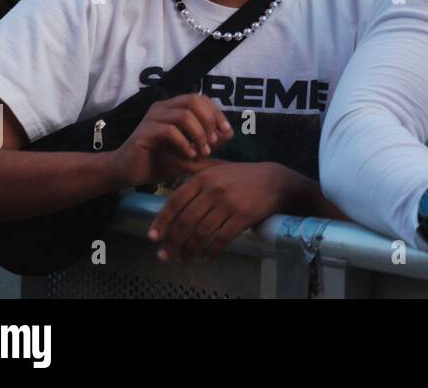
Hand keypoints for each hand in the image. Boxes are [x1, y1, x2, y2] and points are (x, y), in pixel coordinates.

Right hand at [106, 94, 233, 189]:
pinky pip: (169, 130)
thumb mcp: (191, 153)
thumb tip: (231, 133)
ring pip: (184, 114)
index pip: (202, 99)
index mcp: (174, 107)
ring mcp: (152, 117)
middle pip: (194, 100)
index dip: (217, 113)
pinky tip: (188, 156)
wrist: (127, 173)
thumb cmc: (159, 161)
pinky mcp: (144, 131)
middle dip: (209, 121)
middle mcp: (164, 107)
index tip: (227, 132)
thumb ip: (209, 143)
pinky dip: (184, 143)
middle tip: (213, 142)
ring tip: (202, 152)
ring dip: (198, 134)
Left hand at [148, 161, 287, 261]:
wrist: (274, 180)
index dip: (162, 221)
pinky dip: (211, 251)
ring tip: (184, 259)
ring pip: (202, 233)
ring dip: (190, 250)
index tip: (153, 237)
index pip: (175, 201)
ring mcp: (228, 204)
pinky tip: (206, 257)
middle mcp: (213, 190)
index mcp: (203, 177)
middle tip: (165, 256)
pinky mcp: (242, 217)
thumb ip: (194, 169)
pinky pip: (221, 239)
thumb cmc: (242, 175)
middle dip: (173, 242)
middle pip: (186, 221)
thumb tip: (171, 168)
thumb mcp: (217, 167)